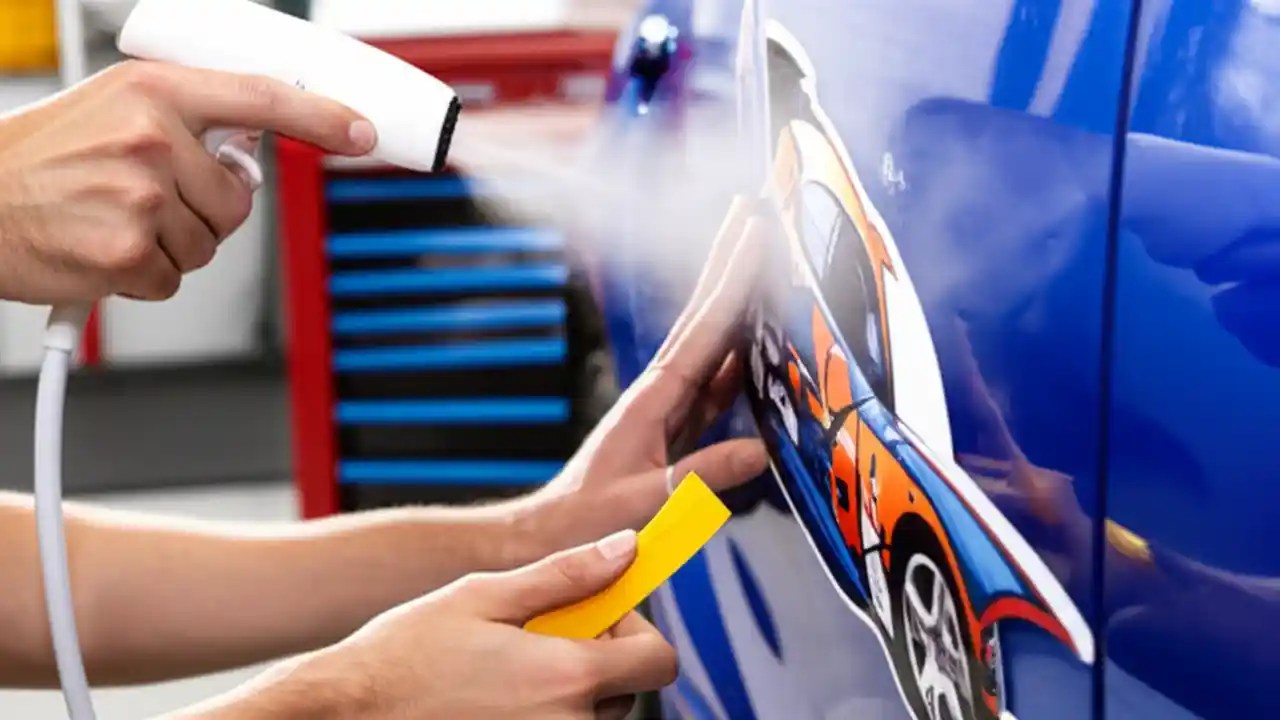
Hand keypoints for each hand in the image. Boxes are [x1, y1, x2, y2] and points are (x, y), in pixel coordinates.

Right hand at [0, 60, 374, 304]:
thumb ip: (187, 119)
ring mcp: (142, 198)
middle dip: (204, 209)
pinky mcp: (130, 253)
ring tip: (114, 219)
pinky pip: (176, 278)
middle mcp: (152, 138)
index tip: (359, 131)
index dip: (321, 116)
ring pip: (209, 242)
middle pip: (238, 198)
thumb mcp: (112, 108)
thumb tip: (252, 140)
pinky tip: (104, 248)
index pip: (261, 96)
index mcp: (154, 92)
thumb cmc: (38, 160)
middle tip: (145, 198)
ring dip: (171, 243)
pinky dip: (145, 275)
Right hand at [205, 530, 676, 719]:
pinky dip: (543, 717)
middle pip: (627, 692)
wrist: (346, 714)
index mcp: (567, 677)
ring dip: (569, 693)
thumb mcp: (484, 596)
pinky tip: (496, 702)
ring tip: (509, 672)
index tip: (597, 620)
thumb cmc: (403, 657)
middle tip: (539, 641)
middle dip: (597, 661)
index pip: (658, 662)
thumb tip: (625, 548)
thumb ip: (567, 574)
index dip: (636, 633)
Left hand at [510, 196, 770, 559]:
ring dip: (736, 301)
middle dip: (729, 263)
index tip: (756, 234)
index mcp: (654, 399)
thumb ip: (699, 477)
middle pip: (706, 317)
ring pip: (712, 343)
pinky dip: (740, 355)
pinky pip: (716, 383)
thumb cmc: (584, 519)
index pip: (704, 329)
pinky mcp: (675, 427)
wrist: (550, 531)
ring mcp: (669, 406)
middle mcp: (662, 392)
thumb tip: (760, 452)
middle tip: (752, 212)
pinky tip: (757, 343)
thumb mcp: (643, 501)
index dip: (734, 281)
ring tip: (760, 261)